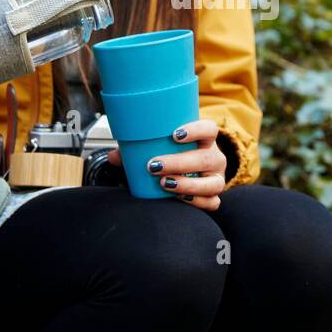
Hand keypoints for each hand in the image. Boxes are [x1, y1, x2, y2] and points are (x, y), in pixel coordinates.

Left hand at [106, 117, 226, 209]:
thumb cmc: (174, 156)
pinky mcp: (214, 197)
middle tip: (155, 165)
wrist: (189, 174)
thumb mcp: (159, 149)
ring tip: (164, 183)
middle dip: (179, 162)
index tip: (174, 135)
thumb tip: (114, 157)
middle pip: (207, 158)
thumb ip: (137, 151)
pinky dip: (195, 201)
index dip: (195, 130)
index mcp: (205, 140)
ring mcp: (217, 179)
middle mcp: (215, 158)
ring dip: (187, 184)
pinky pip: (211, 202)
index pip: (209, 129)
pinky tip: (179, 198)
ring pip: (213, 183)